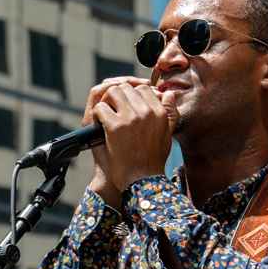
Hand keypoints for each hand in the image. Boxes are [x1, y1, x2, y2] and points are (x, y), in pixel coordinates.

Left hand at [87, 82, 178, 204]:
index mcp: (159, 112)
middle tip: (113, 108)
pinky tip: (99, 124)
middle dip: (117, 95)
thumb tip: (169, 94)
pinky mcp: (115, 126)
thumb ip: (170, 113)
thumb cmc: (153, 160)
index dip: (133, 92)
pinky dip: (97, 114)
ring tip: (106, 113)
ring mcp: (130, 118)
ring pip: (112, 92)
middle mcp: (146, 112)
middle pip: (126, 88)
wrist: (141, 180)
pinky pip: (101, 108)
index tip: (126, 103)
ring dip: (106, 101)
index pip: (143, 88)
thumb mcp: (167, 135)